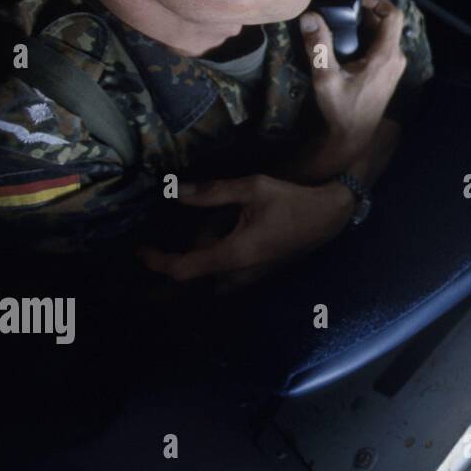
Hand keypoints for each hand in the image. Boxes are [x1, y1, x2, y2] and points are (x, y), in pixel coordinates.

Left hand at [136, 175, 353, 284]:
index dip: (157, 262)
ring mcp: (251, 278)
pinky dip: (211, 266)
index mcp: (233, 254)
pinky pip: (224, 277)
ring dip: (195, 267)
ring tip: (188, 246)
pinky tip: (214, 242)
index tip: (140, 250)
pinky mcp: (259, 274)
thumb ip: (212, 192)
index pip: (182, 269)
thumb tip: (175, 191)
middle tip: (153, 261)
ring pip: (209, 281)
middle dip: (172, 272)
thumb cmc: (292, 200)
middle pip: (193, 282)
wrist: (330, 216)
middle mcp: (239, 274)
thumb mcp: (252, 188)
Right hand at [299, 0, 406, 157]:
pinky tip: (346, 39)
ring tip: (341, 19)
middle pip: (388, 22)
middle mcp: (396, 58)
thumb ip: (319, 47)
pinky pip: (382, 45)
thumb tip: (309, 17)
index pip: (393, 15)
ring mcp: (394, 66)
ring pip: (385, 34)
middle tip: (341, 7)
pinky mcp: (388, 72)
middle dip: (367, 11)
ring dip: (366, 23)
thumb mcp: (326, 78)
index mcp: (386, 56)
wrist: (355, 135)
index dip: (377, 1)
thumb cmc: (342, 109)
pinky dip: (367, 36)